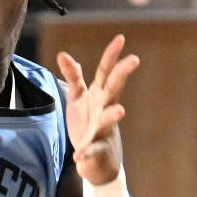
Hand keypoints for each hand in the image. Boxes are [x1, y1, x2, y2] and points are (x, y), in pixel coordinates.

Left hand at [57, 35, 139, 188]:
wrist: (95, 158)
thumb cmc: (87, 121)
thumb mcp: (78, 97)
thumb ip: (73, 77)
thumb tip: (63, 54)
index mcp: (100, 94)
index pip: (106, 71)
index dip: (112, 54)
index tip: (120, 38)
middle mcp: (104, 108)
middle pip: (114, 88)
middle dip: (122, 74)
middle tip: (133, 60)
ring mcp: (102, 127)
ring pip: (109, 119)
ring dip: (113, 114)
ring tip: (120, 111)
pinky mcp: (96, 147)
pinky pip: (93, 150)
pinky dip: (86, 153)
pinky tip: (78, 157)